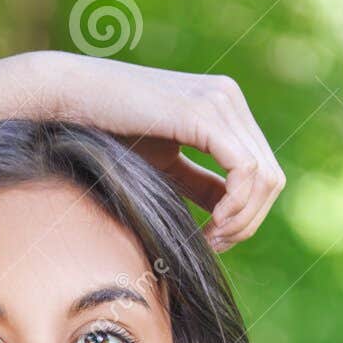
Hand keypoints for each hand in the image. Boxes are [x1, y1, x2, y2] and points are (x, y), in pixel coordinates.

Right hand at [39, 53, 285, 251]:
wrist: (70, 97)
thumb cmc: (105, 132)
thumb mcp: (164, 165)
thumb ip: (199, 185)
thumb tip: (224, 216)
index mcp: (224, 108)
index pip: (263, 172)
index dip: (247, 216)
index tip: (213, 240)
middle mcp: (229, 99)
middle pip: (272, 178)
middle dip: (248, 223)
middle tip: (213, 245)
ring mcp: (221, 102)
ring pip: (264, 178)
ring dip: (241, 220)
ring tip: (209, 238)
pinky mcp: (205, 113)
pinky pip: (244, 171)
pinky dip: (234, 206)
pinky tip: (210, 225)